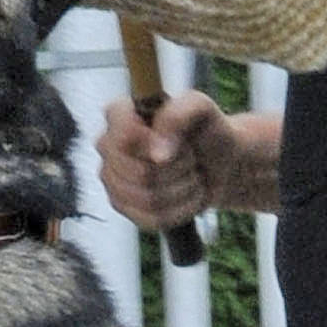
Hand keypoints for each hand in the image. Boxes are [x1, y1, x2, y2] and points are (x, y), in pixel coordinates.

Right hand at [96, 93, 279, 228]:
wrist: (218, 163)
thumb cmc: (206, 130)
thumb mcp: (201, 108)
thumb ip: (178, 115)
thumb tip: (157, 156)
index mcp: (119, 114)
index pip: (121, 135)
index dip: (151, 145)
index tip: (179, 143)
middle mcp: (108, 146)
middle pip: (140, 173)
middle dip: (177, 168)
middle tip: (190, 157)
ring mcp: (111, 179)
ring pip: (147, 198)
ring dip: (182, 189)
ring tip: (191, 175)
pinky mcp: (123, 206)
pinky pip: (151, 218)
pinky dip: (179, 209)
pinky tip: (186, 195)